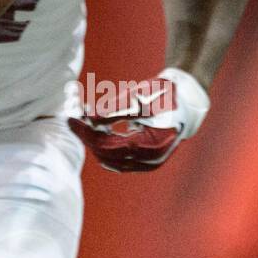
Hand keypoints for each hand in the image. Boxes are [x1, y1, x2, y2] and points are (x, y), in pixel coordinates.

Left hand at [67, 68, 209, 171]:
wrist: (186, 101)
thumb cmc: (163, 95)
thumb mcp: (138, 98)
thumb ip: (113, 110)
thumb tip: (88, 118)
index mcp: (150, 146)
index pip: (106, 145)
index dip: (86, 133)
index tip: (70, 118)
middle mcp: (150, 160)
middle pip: (106, 155)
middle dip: (88, 137)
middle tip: (74, 118)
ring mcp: (149, 163)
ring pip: (111, 160)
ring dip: (95, 143)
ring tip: (83, 122)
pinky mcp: (146, 160)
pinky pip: (119, 159)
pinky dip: (105, 147)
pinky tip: (97, 131)